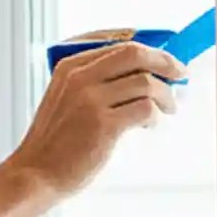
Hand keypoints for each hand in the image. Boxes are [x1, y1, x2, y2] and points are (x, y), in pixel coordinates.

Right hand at [7, 42, 186, 196]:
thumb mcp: (64, 99)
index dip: (149, 48)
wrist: (36, 173)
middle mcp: (80, 78)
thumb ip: (93, 82)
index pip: (118, 43)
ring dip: (165, 95)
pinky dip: (155, 115)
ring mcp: (91, 100)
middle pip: (135, 53)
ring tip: (167, 107)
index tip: (164, 57)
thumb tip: (142, 73)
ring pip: (146, 81)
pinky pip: (145, 109)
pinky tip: (149, 124)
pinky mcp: (104, 125)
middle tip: (180, 74)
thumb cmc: (54, 142)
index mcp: (69, 67)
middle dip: (165, 61)